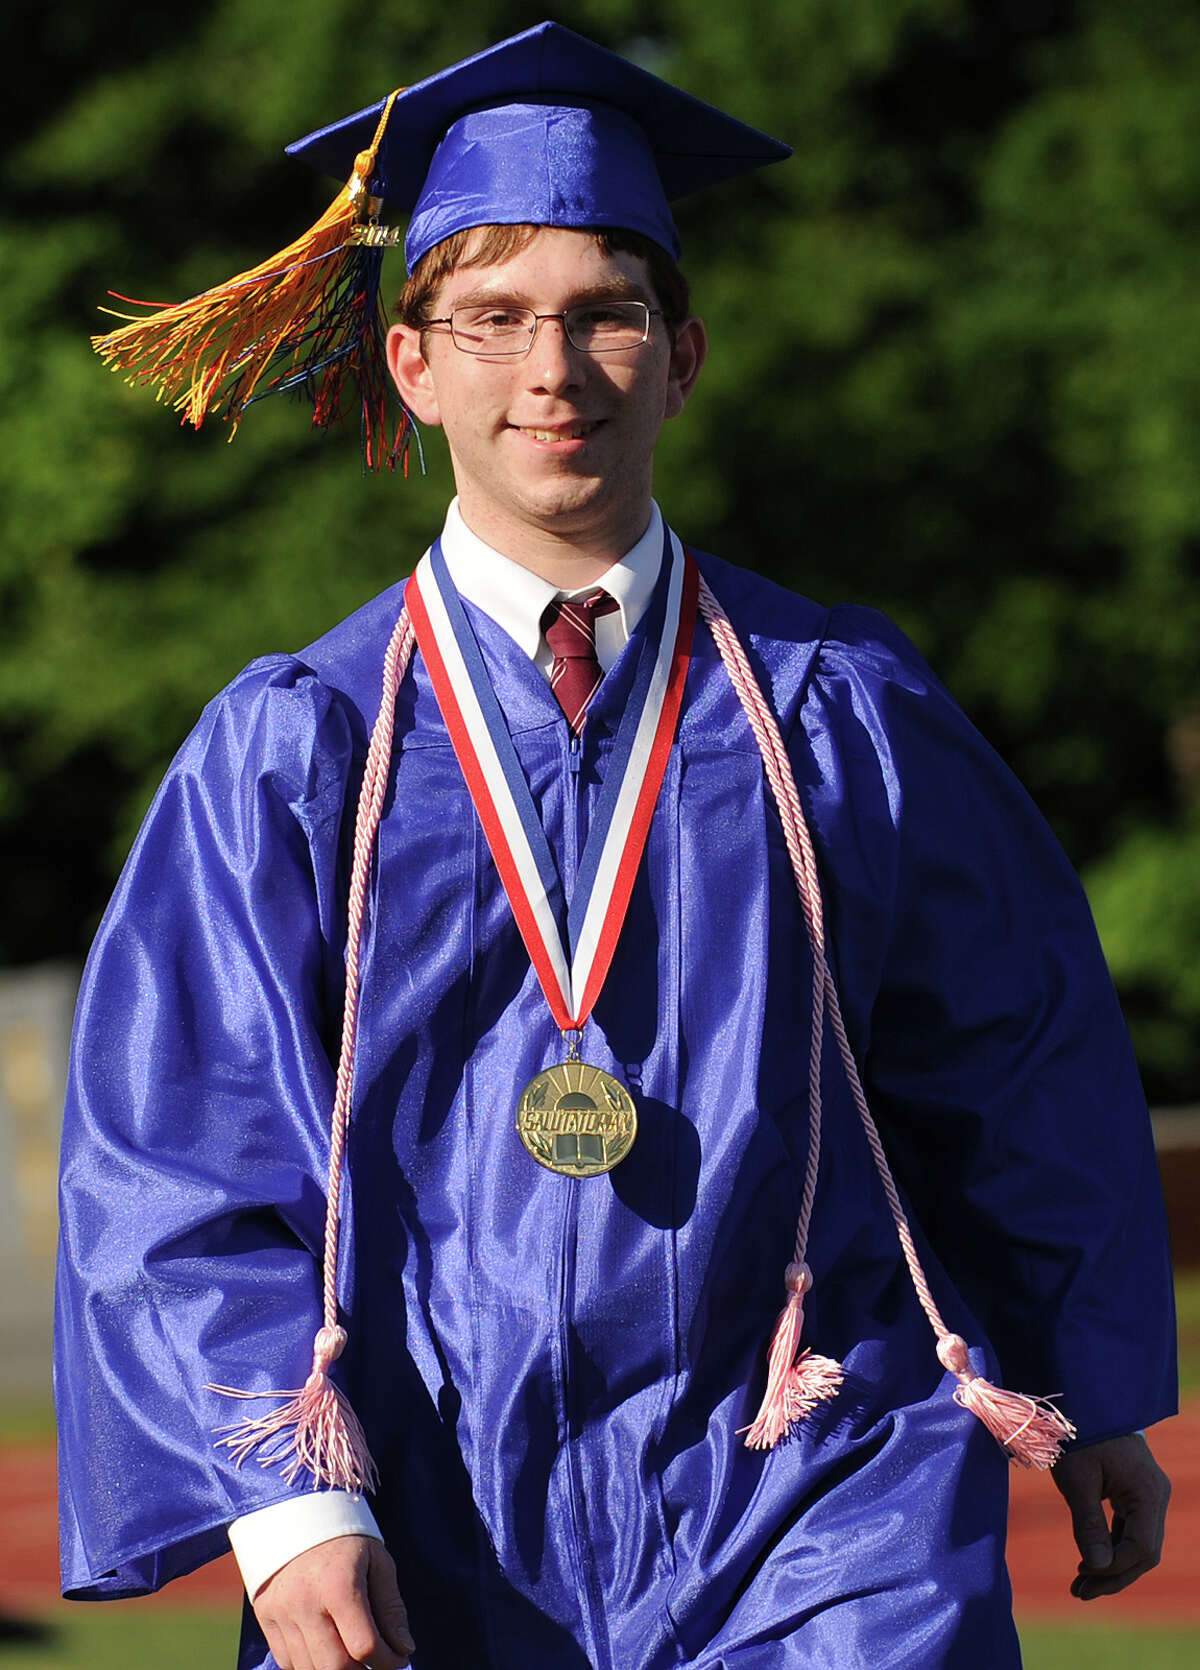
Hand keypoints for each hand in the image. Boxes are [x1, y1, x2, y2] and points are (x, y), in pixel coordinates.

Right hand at [252, 1534, 414, 1669]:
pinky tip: (328, 1650)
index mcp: (339, 1584)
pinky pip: (288, 1661)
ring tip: (355, 1656)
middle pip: (335, 1667)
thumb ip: (391, 1607)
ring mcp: (281, 1612)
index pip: (365, 1646)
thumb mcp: (377, 1561)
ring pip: (310, 1669)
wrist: (295, 1510)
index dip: (388, 1661)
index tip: (400, 1657)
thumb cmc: (345, 1536)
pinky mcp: (265, 1617)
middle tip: (378, 1662)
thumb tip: (403, 1649)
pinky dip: (311, 1664)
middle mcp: (305, 1602)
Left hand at [1051, 1431, 1169, 1600]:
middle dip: (1113, 1575)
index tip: (1083, 1578)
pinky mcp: (1136, 1494)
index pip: (1141, 1549)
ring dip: (1112, 1566)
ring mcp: (1148, 1495)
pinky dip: (1111, 1547)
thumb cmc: (1079, 1435)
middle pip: (1143, 1552)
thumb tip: (1097, 1568)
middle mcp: (1156, 1496)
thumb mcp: (1077, 1479)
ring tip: (1081, 1586)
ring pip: (1138, 1544)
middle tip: (1080, 1592)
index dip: (1115, 1570)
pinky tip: (1090, 1562)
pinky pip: (1129, 1530)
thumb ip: (1088, 1523)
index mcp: (1148, 1493)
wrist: (1086, 1401)